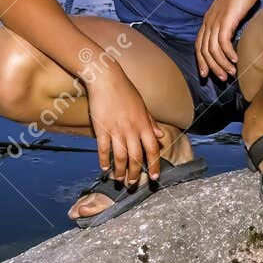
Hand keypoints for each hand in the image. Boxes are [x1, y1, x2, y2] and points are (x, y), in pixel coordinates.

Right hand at [84, 64, 169, 187]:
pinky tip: (105, 168)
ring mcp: (116, 131)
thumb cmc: (125, 90)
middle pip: (136, 158)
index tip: (155, 176)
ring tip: (119, 179)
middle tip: (133, 183)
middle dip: (136, 173)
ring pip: (121, 158)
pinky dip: (104, 161)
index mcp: (144, 124)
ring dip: (120, 171)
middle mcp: (132, 130)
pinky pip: (104, 150)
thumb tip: (160, 136)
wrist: (106, 79)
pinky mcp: (102, 129)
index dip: (154, 165)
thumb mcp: (142, 105)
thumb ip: (151, 122)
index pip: (153, 149)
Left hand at [196, 0, 261, 82]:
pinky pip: (222, 42)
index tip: (206, 74)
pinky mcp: (226, 19)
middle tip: (220, 78)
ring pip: (212, 49)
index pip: (199, 44)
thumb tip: (232, 36)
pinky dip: (228, 54)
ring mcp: (216, 20)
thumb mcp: (233, 11)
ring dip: (221, 63)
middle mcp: (209, 20)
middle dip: (211, 66)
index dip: (201, 60)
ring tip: (230, 73)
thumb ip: (229, 23)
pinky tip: (235, 60)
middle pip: (203, 50)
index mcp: (208, 19)